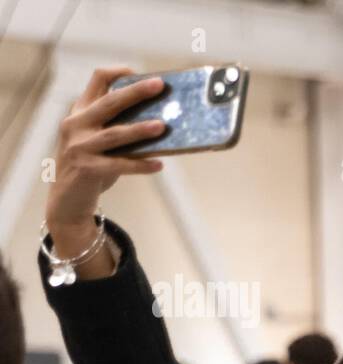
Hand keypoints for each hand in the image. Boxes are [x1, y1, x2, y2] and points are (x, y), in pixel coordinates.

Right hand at [45, 66, 166, 263]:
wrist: (67, 200)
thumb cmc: (91, 166)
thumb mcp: (100, 141)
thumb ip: (119, 128)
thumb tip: (161, 122)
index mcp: (81, 112)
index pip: (97, 81)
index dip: (118, 73)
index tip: (139, 71)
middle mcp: (76, 124)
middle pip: (109, 102)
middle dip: (136, 92)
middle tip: (159, 85)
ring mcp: (79, 146)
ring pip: (115, 134)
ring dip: (140, 130)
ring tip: (162, 127)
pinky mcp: (86, 168)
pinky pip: (119, 165)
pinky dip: (141, 165)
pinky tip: (159, 165)